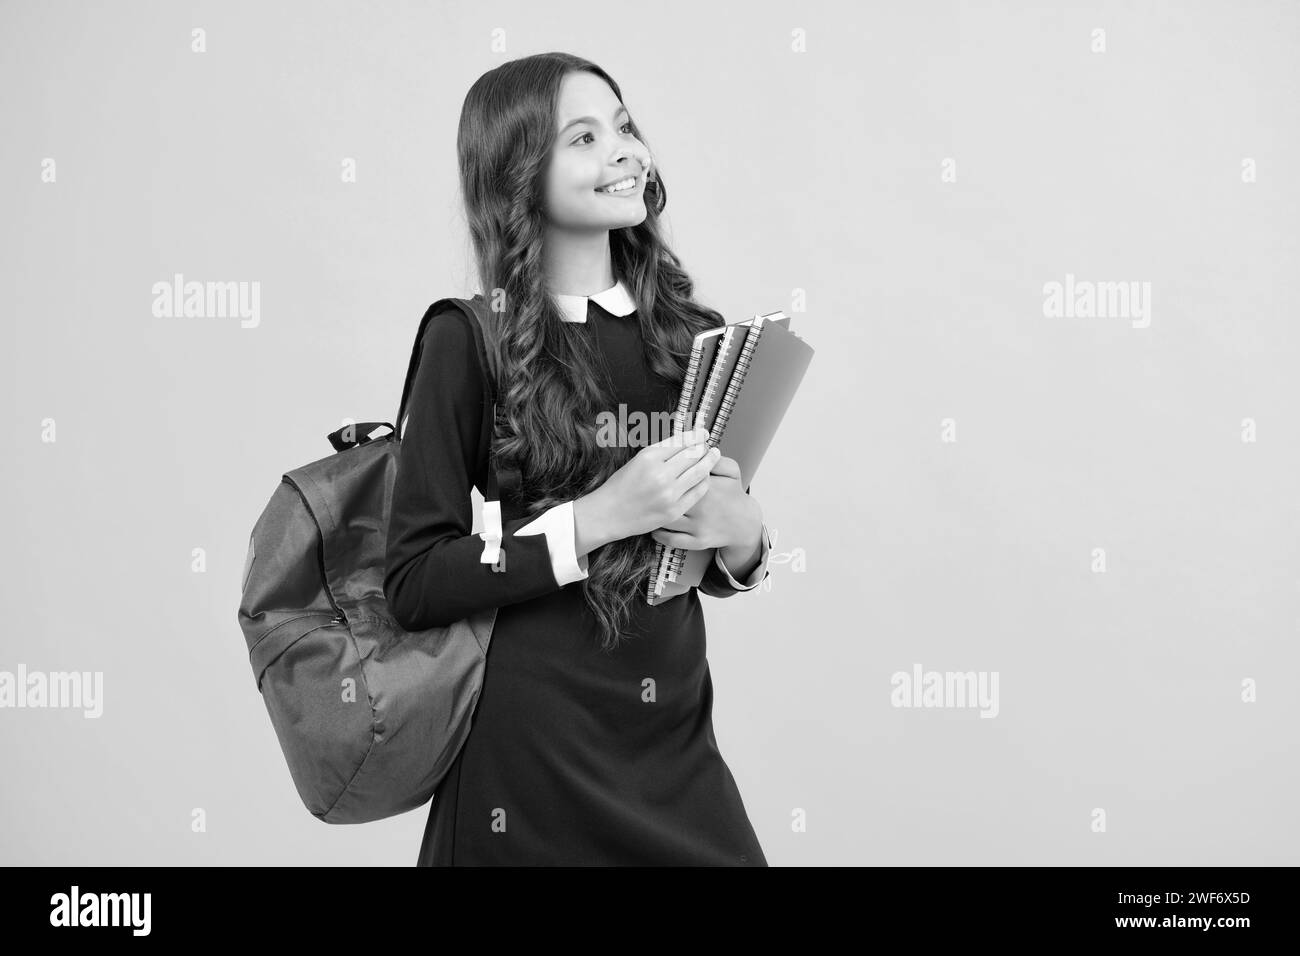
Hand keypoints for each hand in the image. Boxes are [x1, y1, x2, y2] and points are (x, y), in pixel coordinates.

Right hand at [573, 427, 720, 552]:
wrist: (608, 514)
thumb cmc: (621, 485)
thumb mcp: (638, 460)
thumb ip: (662, 451)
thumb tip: (686, 441)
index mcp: (649, 457)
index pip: (681, 441)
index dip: (696, 436)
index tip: (703, 433)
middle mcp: (661, 474)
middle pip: (693, 455)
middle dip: (704, 447)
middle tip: (709, 445)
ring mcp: (669, 494)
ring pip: (699, 472)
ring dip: (709, 462)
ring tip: (714, 455)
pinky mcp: (674, 510)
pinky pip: (697, 492)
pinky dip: (704, 481)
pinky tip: (706, 476)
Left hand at [649, 455, 761, 556]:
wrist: (745, 523)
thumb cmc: (734, 493)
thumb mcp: (732, 471)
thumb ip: (715, 458)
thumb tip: (698, 447)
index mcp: (708, 486)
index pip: (681, 474)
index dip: (667, 471)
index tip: (660, 469)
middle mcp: (701, 507)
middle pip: (670, 495)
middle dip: (656, 490)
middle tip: (647, 486)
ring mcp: (698, 526)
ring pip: (667, 519)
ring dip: (653, 513)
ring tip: (647, 506)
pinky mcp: (697, 542)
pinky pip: (671, 539)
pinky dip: (659, 534)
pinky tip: (654, 527)